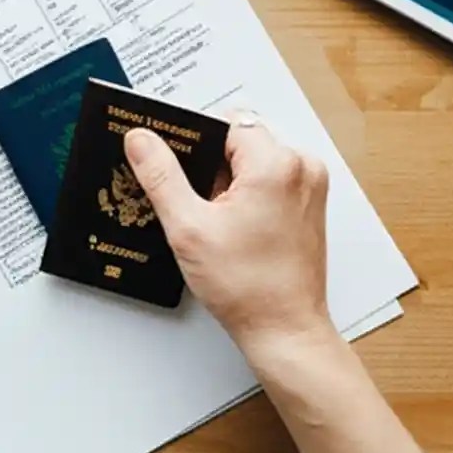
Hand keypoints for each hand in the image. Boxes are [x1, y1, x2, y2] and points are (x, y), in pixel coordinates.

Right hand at [123, 114, 331, 352]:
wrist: (284, 328)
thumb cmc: (248, 288)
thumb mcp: (188, 228)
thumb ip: (160, 175)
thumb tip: (142, 139)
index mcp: (275, 165)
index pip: (224, 124)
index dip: (193, 142)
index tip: (174, 163)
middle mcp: (301, 167)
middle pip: (241, 139)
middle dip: (212, 164)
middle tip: (197, 202)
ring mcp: (309, 185)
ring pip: (255, 159)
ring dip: (230, 180)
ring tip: (217, 219)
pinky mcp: (309, 202)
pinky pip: (271, 178)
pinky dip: (249, 193)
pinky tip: (234, 225)